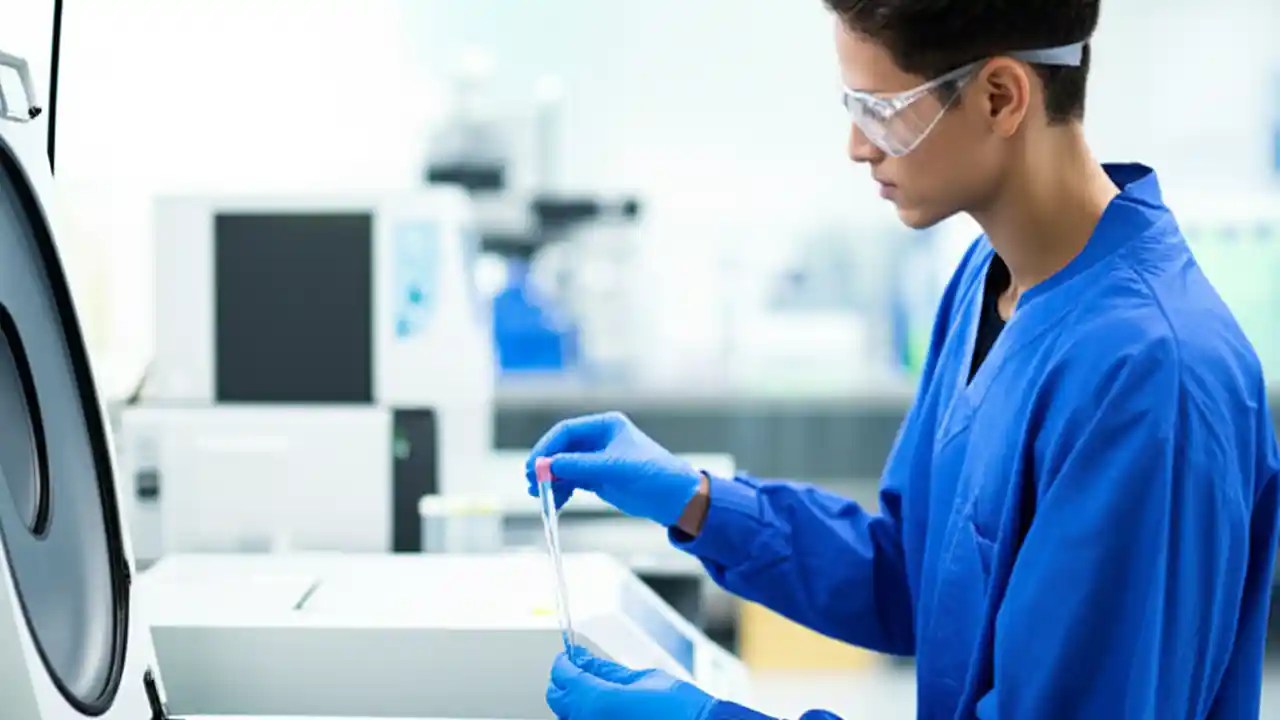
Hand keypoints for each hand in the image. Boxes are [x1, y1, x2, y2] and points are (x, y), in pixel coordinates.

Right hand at [525, 412, 701, 526]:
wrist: (676, 499)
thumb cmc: (654, 475)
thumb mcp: (614, 469)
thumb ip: (579, 466)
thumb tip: (546, 465)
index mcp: (606, 426)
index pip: (567, 431)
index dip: (547, 447)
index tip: (534, 465)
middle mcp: (599, 440)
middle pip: (562, 449)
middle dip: (546, 465)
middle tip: (532, 482)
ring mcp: (597, 460)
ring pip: (564, 467)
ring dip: (551, 480)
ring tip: (540, 497)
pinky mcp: (599, 479)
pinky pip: (572, 482)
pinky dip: (562, 491)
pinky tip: (555, 503)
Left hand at [546, 648, 717, 719]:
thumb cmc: (680, 709)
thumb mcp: (643, 679)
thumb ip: (607, 670)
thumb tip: (584, 659)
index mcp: (595, 700)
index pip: (562, 674)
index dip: (565, 661)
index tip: (571, 654)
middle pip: (557, 698)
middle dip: (565, 681)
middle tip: (581, 669)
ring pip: (569, 715)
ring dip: (576, 700)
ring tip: (597, 689)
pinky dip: (588, 714)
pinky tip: (607, 707)